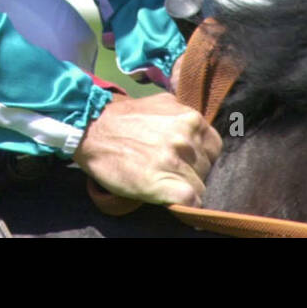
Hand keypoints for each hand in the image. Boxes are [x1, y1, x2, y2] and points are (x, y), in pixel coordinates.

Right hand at [73, 91, 220, 209]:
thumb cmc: (123, 117)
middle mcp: (188, 138)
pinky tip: (170, 198)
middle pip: (208, 167)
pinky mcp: (165, 185)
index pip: (214, 147)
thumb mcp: (160, 103)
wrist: (92, 131)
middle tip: (171, 171)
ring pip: (200, 186)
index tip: (186, 160)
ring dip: (185, 187)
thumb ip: (182, 113)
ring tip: (164, 182)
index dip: (202, 156)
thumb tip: (195, 126)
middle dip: (193, 171)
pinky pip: (191, 201)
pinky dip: (185, 204)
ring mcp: (177, 162)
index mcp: (191, 119)